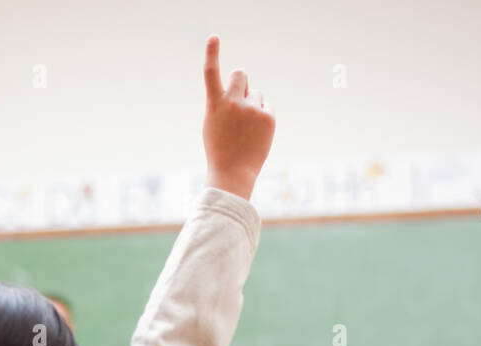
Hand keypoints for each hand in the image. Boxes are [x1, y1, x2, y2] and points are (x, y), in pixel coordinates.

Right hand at [202, 36, 274, 199]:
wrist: (233, 173)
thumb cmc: (220, 149)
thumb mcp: (214, 123)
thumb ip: (224, 102)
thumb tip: (245, 90)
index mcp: (215, 104)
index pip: (211, 72)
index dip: (211, 53)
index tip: (213, 37)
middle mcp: (234, 103)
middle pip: (241, 74)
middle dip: (241, 82)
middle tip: (241, 100)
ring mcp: (252, 109)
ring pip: (255, 94)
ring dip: (252, 105)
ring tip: (246, 129)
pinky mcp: (268, 117)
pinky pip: (267, 106)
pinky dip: (263, 117)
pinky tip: (256, 134)